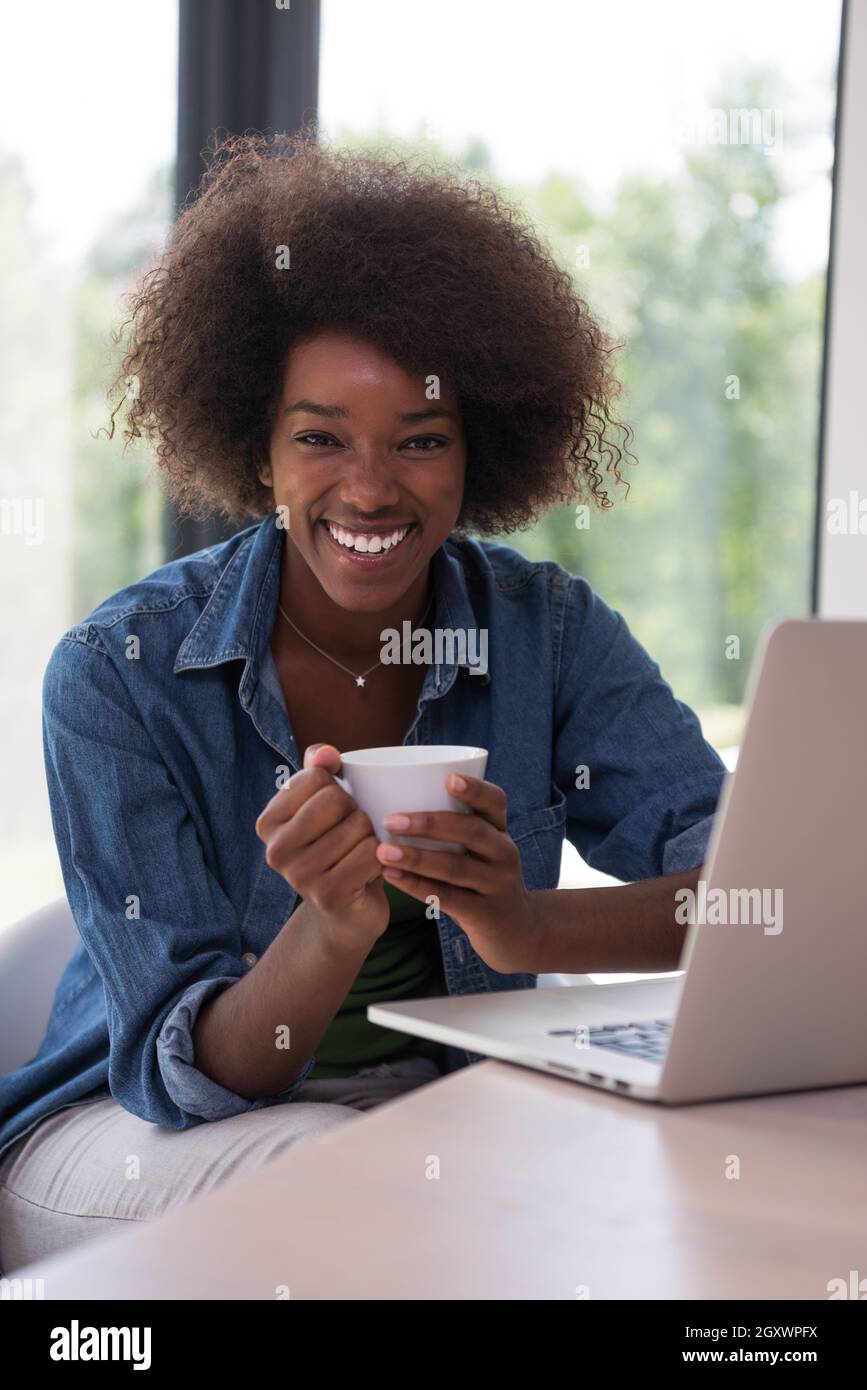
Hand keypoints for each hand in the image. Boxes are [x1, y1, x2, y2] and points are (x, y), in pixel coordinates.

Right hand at [255, 743, 387, 946]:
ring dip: (370, 836)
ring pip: (358, 826)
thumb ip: (318, 769)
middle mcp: (275, 851)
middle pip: (335, 799)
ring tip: (358, 854)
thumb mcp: (322, 806)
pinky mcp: (328, 895)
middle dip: (356, 811)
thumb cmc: (337, 850)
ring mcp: (299, 876)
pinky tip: (369, 871)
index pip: (315, 777)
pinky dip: (381, 858)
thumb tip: (325, 753)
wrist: (346, 914)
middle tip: (352, 834)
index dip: (338, 788)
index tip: (335, 813)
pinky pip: (372, 854)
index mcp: (267, 823)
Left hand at [374, 774, 543, 973]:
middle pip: (472, 831)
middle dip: (430, 823)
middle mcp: (503, 853)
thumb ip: (451, 827)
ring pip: (457, 867)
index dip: (475, 788)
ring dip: (417, 858)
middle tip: (391, 820)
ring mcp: (497, 884)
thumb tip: (388, 794)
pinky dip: (418, 886)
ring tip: (383, 851)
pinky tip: (392, 877)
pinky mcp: (486, 914)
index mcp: (500, 830)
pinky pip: (449, 898)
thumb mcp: (480, 850)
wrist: (517, 932)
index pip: (495, 801)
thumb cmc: (482, 879)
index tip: (448, 779)